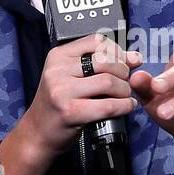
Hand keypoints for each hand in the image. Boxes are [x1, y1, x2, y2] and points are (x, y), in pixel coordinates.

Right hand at [21, 33, 141, 160]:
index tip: (124, 62)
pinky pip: (108, 105)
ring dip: (124, 90)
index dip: (117, 50)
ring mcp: (62, 91)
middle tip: (124, 83)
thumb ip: (101, 64)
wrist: (38, 133)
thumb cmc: (59, 104)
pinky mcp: (70, 112)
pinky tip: (126, 107)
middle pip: (105, 61)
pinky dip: (124, 106)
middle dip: (123, 72)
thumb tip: (135, 57)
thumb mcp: (72, 76)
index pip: (96, 41)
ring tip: (124, 96)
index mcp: (58, 56)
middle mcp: (58, 70)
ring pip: (108, 82)